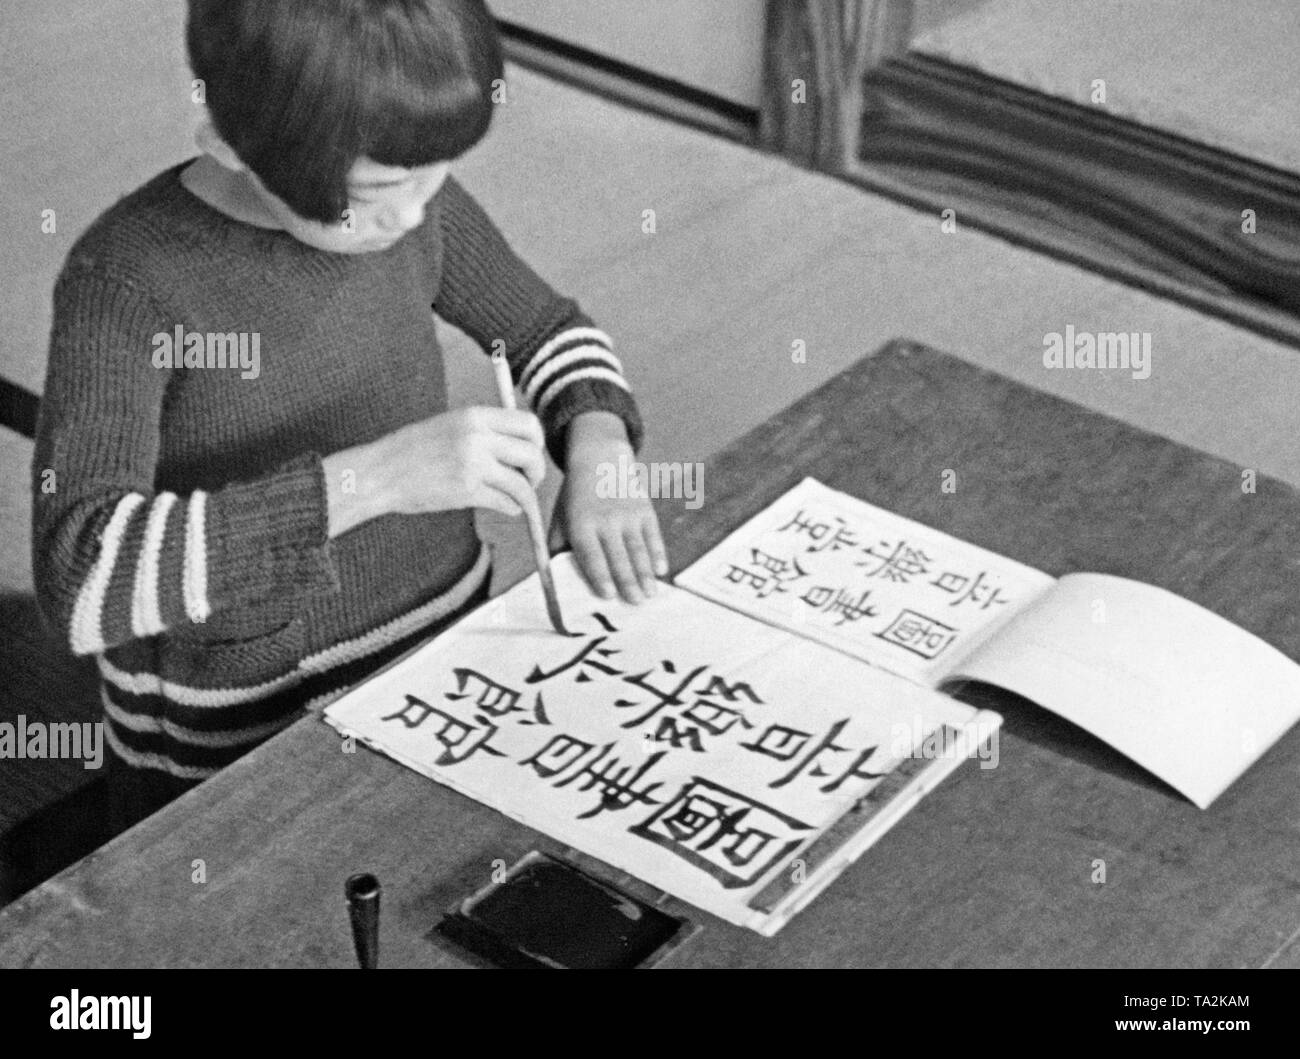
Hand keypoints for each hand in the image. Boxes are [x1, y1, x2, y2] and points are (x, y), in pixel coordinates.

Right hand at [324, 407, 544, 536]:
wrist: (381, 472)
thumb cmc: (413, 450)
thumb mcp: (450, 425)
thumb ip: (483, 430)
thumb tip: (520, 442)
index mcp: (474, 416)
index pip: (527, 424)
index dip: (536, 442)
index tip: (531, 453)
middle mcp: (477, 437)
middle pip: (531, 454)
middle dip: (536, 471)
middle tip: (530, 480)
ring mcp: (473, 465)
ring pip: (522, 484)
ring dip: (526, 495)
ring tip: (519, 499)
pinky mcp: (467, 491)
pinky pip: (506, 502)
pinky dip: (513, 508)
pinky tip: (506, 507)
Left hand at [550, 412, 667, 603]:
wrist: (599, 460)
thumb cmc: (575, 500)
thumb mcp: (560, 519)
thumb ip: (558, 549)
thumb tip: (561, 583)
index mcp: (581, 524)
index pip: (591, 554)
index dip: (600, 575)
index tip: (608, 595)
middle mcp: (605, 519)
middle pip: (618, 555)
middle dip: (628, 581)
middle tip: (635, 603)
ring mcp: (628, 514)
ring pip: (638, 548)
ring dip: (645, 573)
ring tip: (650, 594)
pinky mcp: (644, 510)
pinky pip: (653, 535)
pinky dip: (658, 553)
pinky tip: (661, 570)